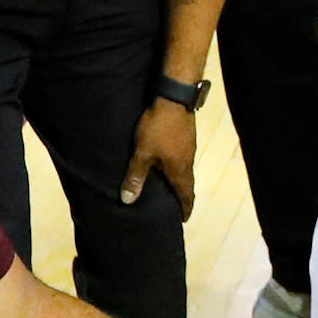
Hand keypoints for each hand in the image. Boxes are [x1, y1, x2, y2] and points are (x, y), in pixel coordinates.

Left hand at [121, 96, 197, 211]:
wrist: (174, 98)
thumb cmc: (158, 129)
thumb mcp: (142, 154)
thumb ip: (135, 177)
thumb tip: (127, 201)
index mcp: (179, 171)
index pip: (186, 196)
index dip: (185, 208)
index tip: (183, 219)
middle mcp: (188, 162)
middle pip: (187, 184)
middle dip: (181, 196)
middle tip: (174, 205)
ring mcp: (189, 148)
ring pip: (185, 170)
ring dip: (178, 180)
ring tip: (167, 185)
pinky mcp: (187, 136)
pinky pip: (182, 157)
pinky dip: (176, 166)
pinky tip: (166, 162)